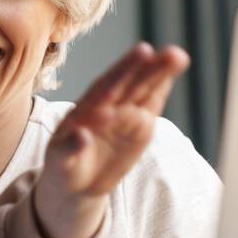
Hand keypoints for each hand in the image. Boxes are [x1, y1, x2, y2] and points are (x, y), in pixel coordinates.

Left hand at [34, 42, 190, 237]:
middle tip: (170, 53)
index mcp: (86, 108)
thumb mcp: (59, 161)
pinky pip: (151, 106)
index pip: (107, 86)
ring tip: (179, 56)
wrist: (76, 184)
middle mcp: (107, 105)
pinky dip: (161, 90)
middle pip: (130, 84)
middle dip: (148, 68)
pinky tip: (172, 72)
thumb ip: (69, 147)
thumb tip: (82, 134)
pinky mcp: (139, 128)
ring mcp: (125, 115)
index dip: (124, 70)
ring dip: (161, 74)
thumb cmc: (63, 167)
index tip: (141, 53)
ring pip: (144, 91)